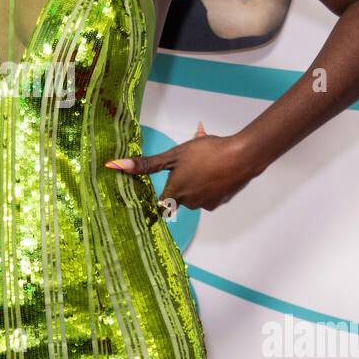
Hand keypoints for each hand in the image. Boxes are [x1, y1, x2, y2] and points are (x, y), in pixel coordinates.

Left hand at [105, 122, 260, 211]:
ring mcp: (206, 205)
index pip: (159, 205)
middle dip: (181, 182)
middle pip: (178, 197)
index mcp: (175, 193)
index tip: (155, 196)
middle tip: (188, 164)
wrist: (242, 156)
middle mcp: (189, 203)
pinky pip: (209, 195)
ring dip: (196, 182)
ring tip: (204, 164)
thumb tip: (116, 166)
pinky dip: (210, 185)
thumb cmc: (206, 152)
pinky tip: (216, 171)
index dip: (157, 199)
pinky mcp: (221, 202)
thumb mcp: (174, 155)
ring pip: (194, 195)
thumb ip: (147, 164)